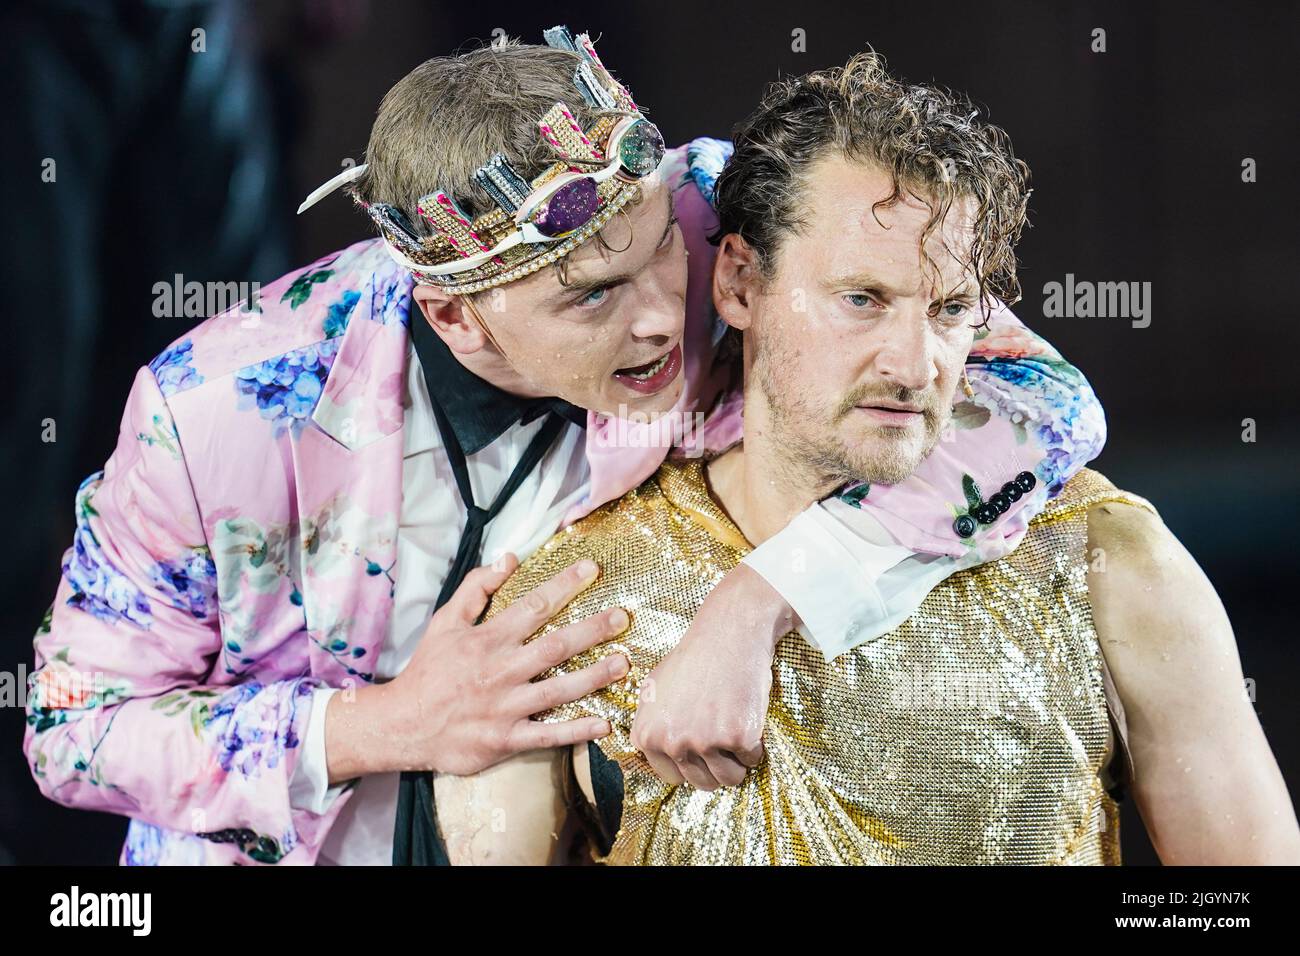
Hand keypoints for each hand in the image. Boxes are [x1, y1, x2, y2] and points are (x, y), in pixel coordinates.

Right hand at [325, 554, 629, 781]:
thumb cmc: (428, 670)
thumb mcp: (444, 622)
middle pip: (555, 647)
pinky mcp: (505, 739)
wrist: (401, 724)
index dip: (564, 585)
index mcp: (488, 640)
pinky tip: (603, 724)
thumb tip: (508, 558)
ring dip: (594, 677)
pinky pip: (546, 735)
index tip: (592, 570)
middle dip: (592, 630)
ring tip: (623, 664)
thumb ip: (476, 588)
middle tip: (623, 617)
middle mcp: (500, 671)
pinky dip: (575, 731)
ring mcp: (505, 707)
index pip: (533, 606)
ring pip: (558, 690)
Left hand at [630, 563, 791, 789]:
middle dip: (716, 767)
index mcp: (647, 735)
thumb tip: (647, 755)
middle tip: (723, 738)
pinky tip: (747, 715)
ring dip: (737, 762)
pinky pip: (752, 760)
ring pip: (729, 779)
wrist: (729, 631)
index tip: (700, 748)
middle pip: (701, 783)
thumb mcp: (654, 688)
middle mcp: (672, 742)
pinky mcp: (738, 737)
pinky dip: (755, 745)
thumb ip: (648, 724)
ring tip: (735, 730)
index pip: (671, 777)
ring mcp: (705, 741)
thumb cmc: (693, 657)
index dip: (689, 764)